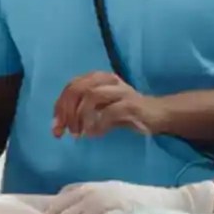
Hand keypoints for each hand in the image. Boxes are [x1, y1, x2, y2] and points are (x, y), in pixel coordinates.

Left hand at [41, 180, 213, 213]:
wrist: (163, 202)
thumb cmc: (135, 198)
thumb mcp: (110, 190)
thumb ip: (90, 194)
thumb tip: (66, 203)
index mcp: (91, 187)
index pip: (62, 198)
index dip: (51, 210)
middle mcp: (94, 194)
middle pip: (64, 213)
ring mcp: (103, 205)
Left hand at [52, 71, 166, 138]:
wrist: (157, 113)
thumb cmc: (125, 111)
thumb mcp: (100, 107)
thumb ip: (80, 111)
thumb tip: (58, 125)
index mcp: (99, 78)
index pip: (72, 86)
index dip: (60, 106)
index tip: (56, 127)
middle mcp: (109, 80)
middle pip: (79, 88)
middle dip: (67, 111)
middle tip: (66, 131)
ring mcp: (121, 91)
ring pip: (92, 95)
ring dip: (81, 116)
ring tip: (79, 133)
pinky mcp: (132, 105)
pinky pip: (110, 112)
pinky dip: (98, 125)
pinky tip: (96, 134)